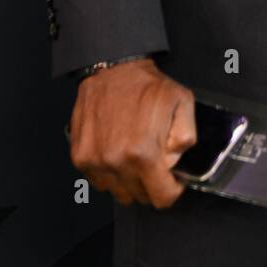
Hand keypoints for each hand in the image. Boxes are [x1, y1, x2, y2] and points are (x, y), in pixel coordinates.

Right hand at [68, 57, 196, 207]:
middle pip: (140, 197)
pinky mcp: (80, 157)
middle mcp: (115, 161)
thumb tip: (175, 163)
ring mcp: (95, 161)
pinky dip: (111, 172)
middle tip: (154, 158)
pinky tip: (118, 150)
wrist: (112, 68)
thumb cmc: (146, 85)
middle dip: (152, 182)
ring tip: (134, 152)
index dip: (172, 190)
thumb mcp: (182, 102)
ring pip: (119, 193)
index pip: (161, 198)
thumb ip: (187, 138)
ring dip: (130, 179)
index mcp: (142, 153)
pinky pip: (100, 182)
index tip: (173, 180)